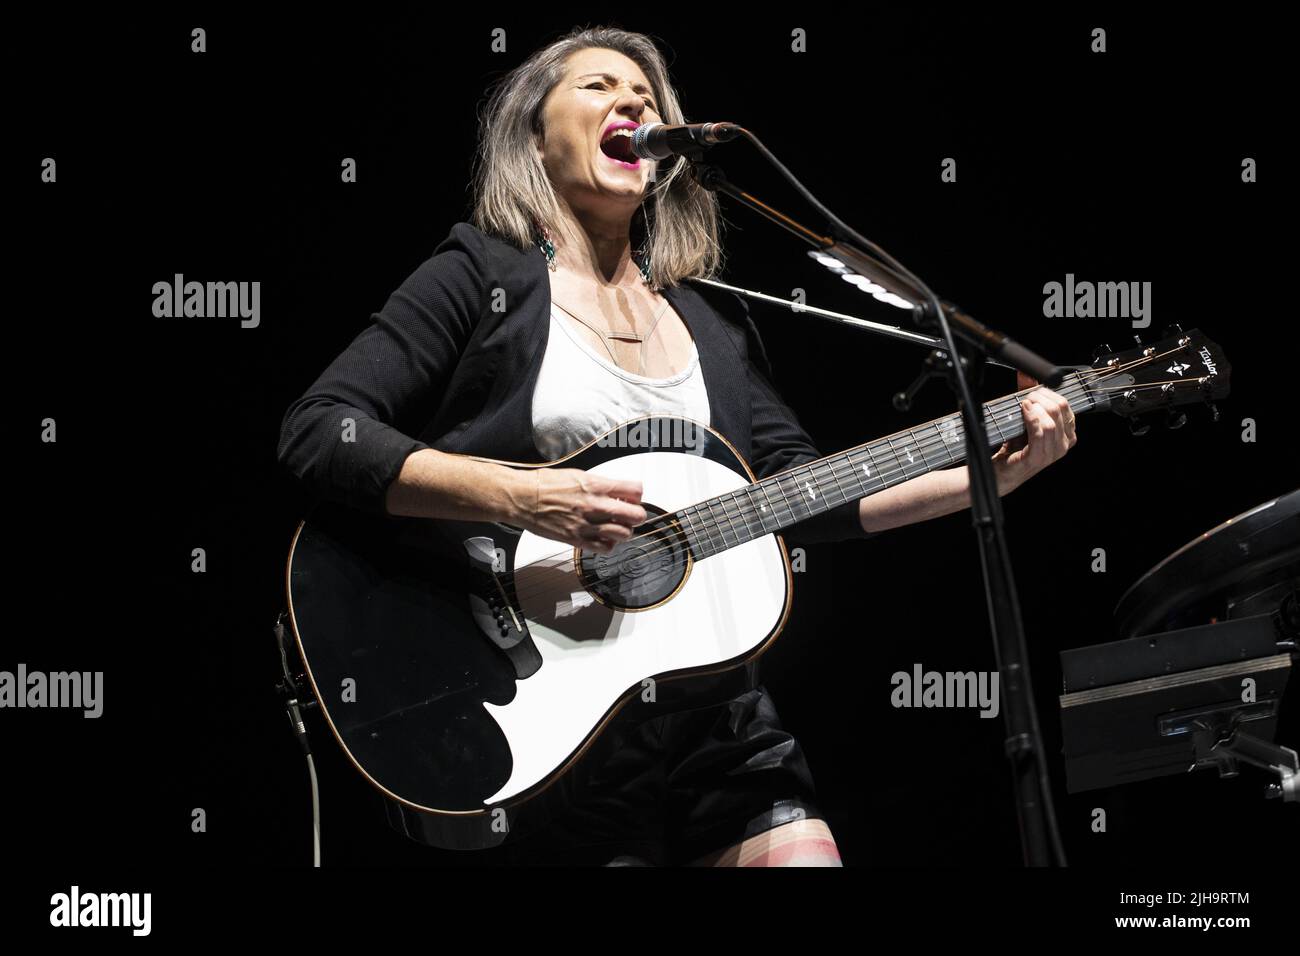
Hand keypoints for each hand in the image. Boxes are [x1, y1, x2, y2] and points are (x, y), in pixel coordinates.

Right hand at [518, 468, 646, 552]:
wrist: (522, 498)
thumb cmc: (545, 484)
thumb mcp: (577, 475)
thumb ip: (599, 485)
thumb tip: (615, 492)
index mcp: (595, 486)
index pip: (635, 491)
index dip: (636, 495)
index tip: (631, 497)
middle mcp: (594, 505)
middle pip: (636, 515)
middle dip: (636, 515)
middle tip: (630, 515)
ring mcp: (586, 524)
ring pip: (623, 534)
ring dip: (624, 531)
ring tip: (617, 527)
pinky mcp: (576, 539)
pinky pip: (604, 548)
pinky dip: (609, 545)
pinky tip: (603, 538)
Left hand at [990, 385, 1077, 493]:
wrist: (1001, 470)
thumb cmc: (1015, 445)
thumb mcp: (1026, 418)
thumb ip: (1029, 396)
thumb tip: (1026, 374)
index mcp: (1067, 433)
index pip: (1065, 405)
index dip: (1048, 393)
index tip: (1032, 391)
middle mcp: (1064, 444)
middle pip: (1059, 409)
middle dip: (1040, 397)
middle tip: (1026, 397)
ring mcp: (1052, 453)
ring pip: (1051, 421)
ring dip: (1035, 408)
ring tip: (1023, 404)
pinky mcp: (1038, 458)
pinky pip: (1040, 433)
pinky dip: (1032, 419)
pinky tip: (1024, 411)